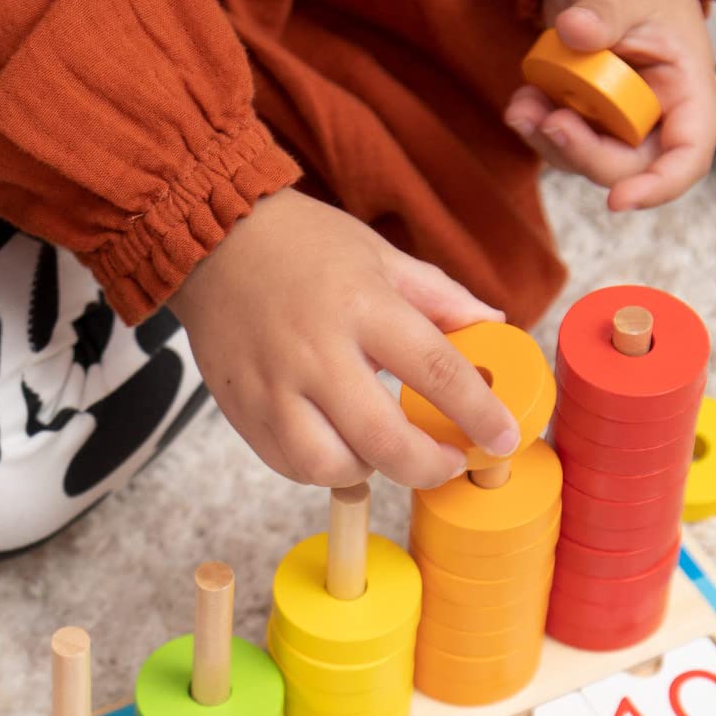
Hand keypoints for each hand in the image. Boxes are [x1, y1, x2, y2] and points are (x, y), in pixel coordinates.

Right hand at [170, 189, 517, 488]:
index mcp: (361, 305)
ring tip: (385, 452)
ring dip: (370, 471)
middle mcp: (316, 352)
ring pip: (330, 466)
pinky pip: (290, 465)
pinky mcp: (244, 411)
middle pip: (383, 439)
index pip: (434, 370)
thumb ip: (438, 297)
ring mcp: (274, 388)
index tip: (504, 438)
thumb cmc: (301, 246)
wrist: (212, 244)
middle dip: (428, 466)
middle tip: (449, 464)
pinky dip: (324, 469)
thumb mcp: (379, 255)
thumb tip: (492, 328)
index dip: (477, 413)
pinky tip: (340, 448)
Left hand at [507, 0, 715, 210]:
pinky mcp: (582, 112)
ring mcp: (615, 116)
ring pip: (584, 159)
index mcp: (685, 87)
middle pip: (625, 166)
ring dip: (549, 142)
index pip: (688, 155)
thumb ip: (605, 11)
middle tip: (549, 121)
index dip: (659, 186)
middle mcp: (654, 111)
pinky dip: (536, 127)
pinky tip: (521, 101)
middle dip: (583, 154)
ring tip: (522, 105)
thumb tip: (575, 31)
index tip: (617, 200)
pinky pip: (559, 138)